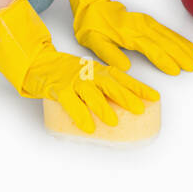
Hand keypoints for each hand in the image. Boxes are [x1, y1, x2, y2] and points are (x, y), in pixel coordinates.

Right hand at [0, 0, 158, 133]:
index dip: (139, 87)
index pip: (122, 78)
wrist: (37, 64)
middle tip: (139, 109)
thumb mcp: (88, 75)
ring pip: (90, 93)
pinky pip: (70, 102)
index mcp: (97, 71)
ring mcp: (72, 80)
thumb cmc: (65, 73)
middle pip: (110, 83)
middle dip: (126, 96)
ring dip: (103, 107)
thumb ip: (102, 86)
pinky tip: (87, 127)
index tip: (155, 97)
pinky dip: (79, 114)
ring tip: (114, 121)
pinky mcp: (57, 89)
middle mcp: (87, 74)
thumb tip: (124, 106)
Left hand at [60, 0, 192, 74]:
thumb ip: (109, 54)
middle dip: (180, 54)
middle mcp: (140, 26)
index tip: (176, 70)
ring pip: (169, 35)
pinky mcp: (148, 21)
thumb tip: (125, 66)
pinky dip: (179, 38)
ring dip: (183, 46)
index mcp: (128, 33)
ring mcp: (146, 22)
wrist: (92, 5)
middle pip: (165, 42)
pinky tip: (189, 45)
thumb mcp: (93, 42)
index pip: (151, 49)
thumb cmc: (92, 26)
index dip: (164, 60)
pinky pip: (167, 30)